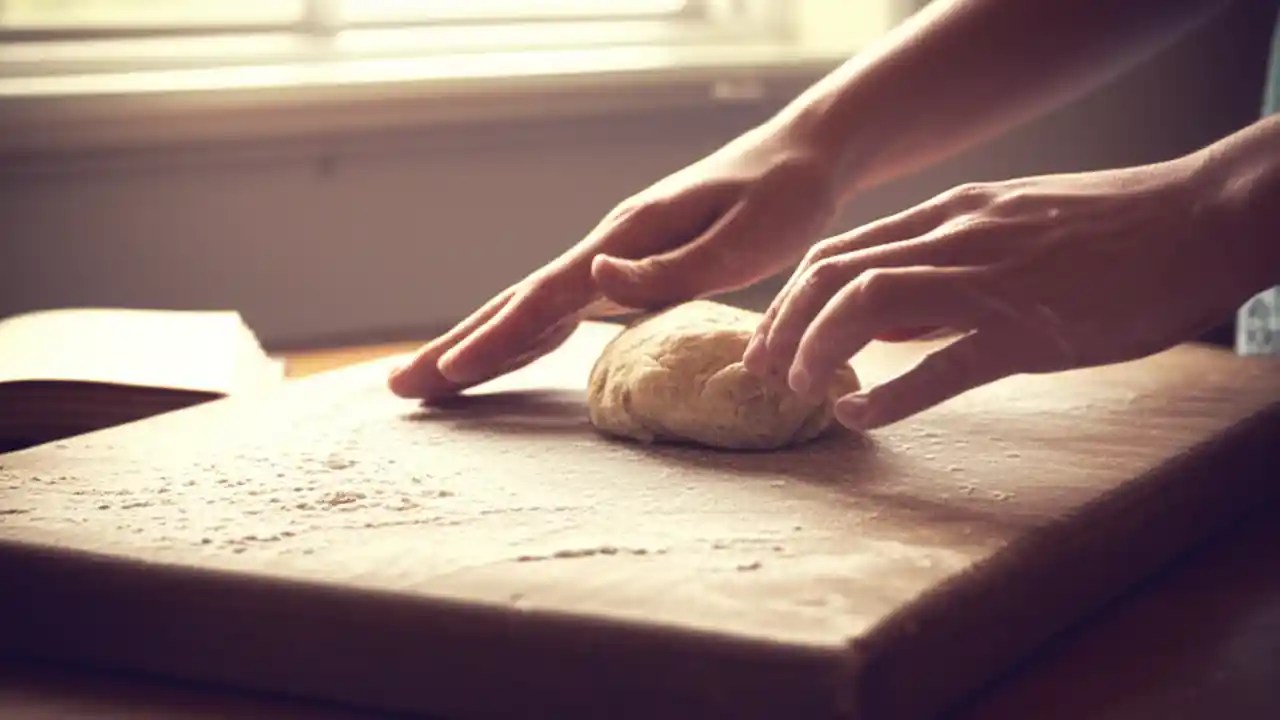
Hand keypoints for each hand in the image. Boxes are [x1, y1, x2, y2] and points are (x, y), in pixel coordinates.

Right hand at [388, 120, 842, 399]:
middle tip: (400, 388)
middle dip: (459, 346)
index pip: (546, 298)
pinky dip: (524, 334)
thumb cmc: (783, 199)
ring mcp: (614, 255)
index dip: (494, 339)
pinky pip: (564, 308)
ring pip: (533, 306)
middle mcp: (608, 247)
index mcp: (628, 239)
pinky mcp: (631, 265)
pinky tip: (506, 353)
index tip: (446, 375)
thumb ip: (669, 269)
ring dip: (481, 343)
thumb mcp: (743, 240)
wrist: (803, 156)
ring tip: (433, 379)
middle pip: (519, 302)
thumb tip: (593, 283)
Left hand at [743, 158, 1250, 429]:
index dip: (789, 298)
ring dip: (817, 348)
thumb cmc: (1110, 231)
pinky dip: (891, 394)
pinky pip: (944, 364)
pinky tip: (861, 418)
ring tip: (799, 390)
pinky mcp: (1030, 329)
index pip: (839, 251)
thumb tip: (883, 321)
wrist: (1198, 220)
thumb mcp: (1008, 228)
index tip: (767, 338)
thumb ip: (942, 269)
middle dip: (781, 324)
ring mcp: (989, 281)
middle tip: (758, 371)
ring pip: (868, 303)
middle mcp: (955, 238)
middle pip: (832, 274)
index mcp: (949, 214)